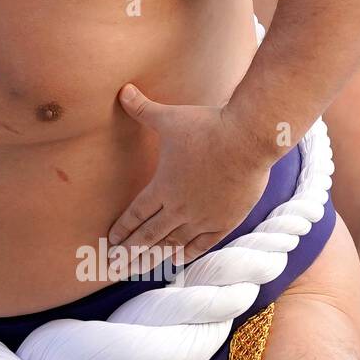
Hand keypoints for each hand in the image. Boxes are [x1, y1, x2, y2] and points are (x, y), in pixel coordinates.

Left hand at [108, 83, 273, 273]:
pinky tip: (177, 261)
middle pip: (149, 235)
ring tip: (141, 270)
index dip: (122, 229)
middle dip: (131, 251)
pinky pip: (203, 244)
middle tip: (116, 267)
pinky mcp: (226, 220)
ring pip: (173, 243)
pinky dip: (188, 253)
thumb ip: (143, 109)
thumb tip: (123, 90)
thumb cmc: (208, 126)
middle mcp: (179, 207)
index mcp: (162, 186)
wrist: (248, 138)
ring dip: (155, 257)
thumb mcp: (170, 117)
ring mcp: (203, 217)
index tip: (111, 242)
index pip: (136, 214)